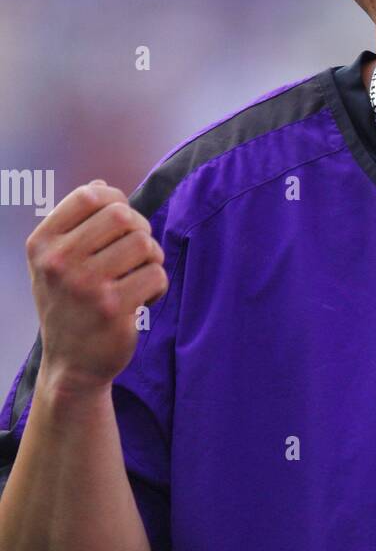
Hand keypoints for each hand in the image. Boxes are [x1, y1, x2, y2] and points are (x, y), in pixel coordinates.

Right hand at [26, 179, 168, 393]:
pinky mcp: (113, 309)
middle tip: (138, 252)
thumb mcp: (55, 263)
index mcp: (43, 244)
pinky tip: (144, 298)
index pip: (88, 196)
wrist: (71, 364)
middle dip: (140, 229)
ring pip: (144, 244)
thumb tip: (102, 186)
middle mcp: (59, 262)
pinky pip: (156, 275)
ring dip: (152, 258)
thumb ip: (75, 224)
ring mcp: (86, 286)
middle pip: (122, 216)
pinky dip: (158, 285)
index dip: (116, 200)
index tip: (122, 222)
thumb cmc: (69, 307)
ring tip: (141, 276)